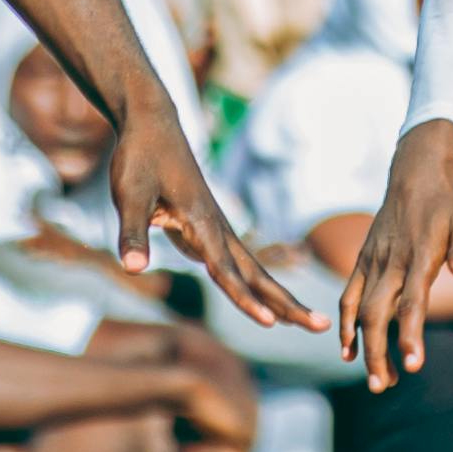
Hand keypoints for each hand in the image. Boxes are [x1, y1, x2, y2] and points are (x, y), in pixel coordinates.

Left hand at [108, 101, 300, 325]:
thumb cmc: (140, 156)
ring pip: (253, 271)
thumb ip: (134, 233)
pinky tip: (266, 305)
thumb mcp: (129, 194)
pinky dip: (255, 288)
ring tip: (305, 322)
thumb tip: (133, 269)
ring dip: (278, 298)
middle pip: (257, 275)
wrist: (153, 124)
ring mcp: (216, 230)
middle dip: (288, 304)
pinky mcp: (207, 230)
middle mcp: (217, 229)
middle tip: (323, 327)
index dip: (244, 298)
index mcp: (202, 221)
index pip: (225, 270)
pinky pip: (237, 267)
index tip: (269, 323)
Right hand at [341, 122, 452, 389]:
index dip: (412, 335)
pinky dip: (345, 324)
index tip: (413, 366)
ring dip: (362, 347)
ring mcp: (373, 259)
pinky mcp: (364, 258)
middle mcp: (391, 260)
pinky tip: (350, 349)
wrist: (416, 169)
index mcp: (419, 254)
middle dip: (378, 353)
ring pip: (359, 310)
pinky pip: (349, 295)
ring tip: (374, 379)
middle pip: (378, 315)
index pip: (413, 303)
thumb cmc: (448, 199)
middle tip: (384, 386)